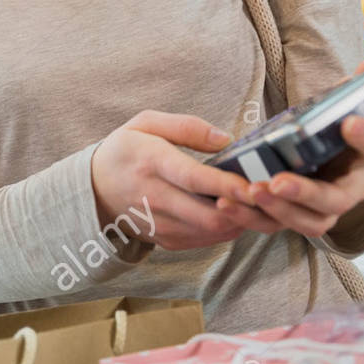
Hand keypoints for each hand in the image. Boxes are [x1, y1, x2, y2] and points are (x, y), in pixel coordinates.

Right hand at [89, 110, 252, 250]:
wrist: (93, 189)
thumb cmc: (125, 150)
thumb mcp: (146, 123)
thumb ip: (187, 126)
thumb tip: (225, 139)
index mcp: (151, 162)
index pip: (193, 178)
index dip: (225, 184)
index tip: (253, 184)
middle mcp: (154, 197)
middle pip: (209, 215)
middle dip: (245, 209)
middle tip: (270, 194)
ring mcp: (159, 224)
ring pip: (212, 231)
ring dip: (241, 219)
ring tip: (260, 202)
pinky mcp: (165, 239)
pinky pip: (206, 240)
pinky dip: (227, 228)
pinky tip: (236, 211)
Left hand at [217, 58, 363, 238]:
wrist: (316, 159)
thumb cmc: (329, 133)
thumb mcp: (340, 108)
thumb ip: (355, 88)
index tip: (350, 122)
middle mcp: (347, 190)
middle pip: (334, 200)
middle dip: (306, 193)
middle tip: (279, 182)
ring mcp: (320, 210)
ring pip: (306, 222)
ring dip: (277, 210)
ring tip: (251, 191)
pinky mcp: (291, 218)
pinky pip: (274, 225)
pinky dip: (250, 217)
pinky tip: (227, 203)